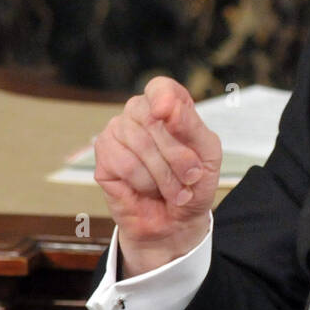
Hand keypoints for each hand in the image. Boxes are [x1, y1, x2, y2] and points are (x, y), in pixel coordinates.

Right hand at [94, 77, 222, 275]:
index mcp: (169, 107)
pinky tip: (148, 190)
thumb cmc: (194, 184)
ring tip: (173, 190)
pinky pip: (123, 163)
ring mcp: (117, 132)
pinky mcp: (102, 155)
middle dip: (178, 156)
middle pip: (153, 119)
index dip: (163, 97)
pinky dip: (144, 182)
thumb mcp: (207, 154)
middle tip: (191, 178)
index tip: (166, 112)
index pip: (161, 88)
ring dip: (164, 176)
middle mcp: (140, 114)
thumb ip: (191, 126)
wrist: (176, 222)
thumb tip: (167, 107)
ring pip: (139, 144)